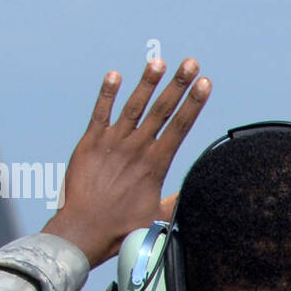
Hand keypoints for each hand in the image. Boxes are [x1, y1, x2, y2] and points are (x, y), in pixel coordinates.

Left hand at [42, 58, 210, 266]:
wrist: (85, 228)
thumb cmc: (122, 228)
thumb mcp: (158, 216)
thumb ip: (176, 200)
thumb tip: (192, 193)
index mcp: (155, 164)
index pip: (180, 127)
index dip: (194, 103)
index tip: (205, 84)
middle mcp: (136, 148)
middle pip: (162, 110)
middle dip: (178, 84)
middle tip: (191, 63)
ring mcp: (112, 143)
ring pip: (133, 106)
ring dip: (147, 82)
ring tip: (158, 61)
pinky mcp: (90, 143)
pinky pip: (100, 113)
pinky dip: (107, 93)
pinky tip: (114, 75)